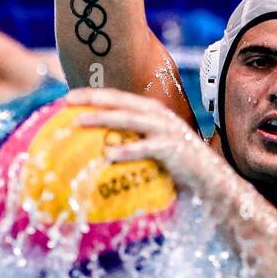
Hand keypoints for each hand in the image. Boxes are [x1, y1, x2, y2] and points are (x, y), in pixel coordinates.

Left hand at [65, 87, 215, 188]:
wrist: (210, 182)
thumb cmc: (176, 169)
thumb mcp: (151, 152)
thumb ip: (130, 145)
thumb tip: (97, 153)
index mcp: (152, 113)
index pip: (119, 98)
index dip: (94, 95)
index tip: (68, 98)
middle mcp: (159, 116)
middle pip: (121, 101)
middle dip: (94, 98)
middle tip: (66, 101)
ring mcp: (167, 130)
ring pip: (130, 119)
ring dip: (103, 118)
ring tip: (79, 122)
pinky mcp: (173, 148)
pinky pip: (146, 148)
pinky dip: (127, 150)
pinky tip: (108, 155)